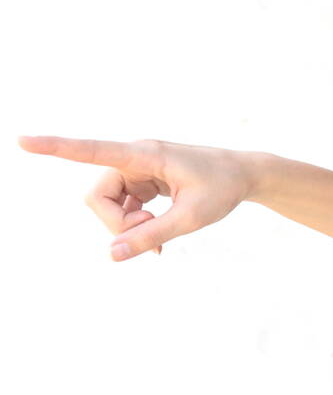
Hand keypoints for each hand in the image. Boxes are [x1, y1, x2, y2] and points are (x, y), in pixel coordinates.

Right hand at [16, 135, 257, 260]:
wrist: (246, 175)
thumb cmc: (223, 189)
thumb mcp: (192, 217)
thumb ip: (152, 234)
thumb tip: (113, 254)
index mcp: (146, 155)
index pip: (92, 150)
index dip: (56, 147)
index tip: (23, 140)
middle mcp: (135, 157)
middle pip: (98, 196)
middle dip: (117, 223)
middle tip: (151, 238)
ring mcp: (138, 169)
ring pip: (108, 204)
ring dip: (127, 225)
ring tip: (159, 237)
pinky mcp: (143, 180)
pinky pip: (122, 206)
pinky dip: (135, 224)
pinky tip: (156, 237)